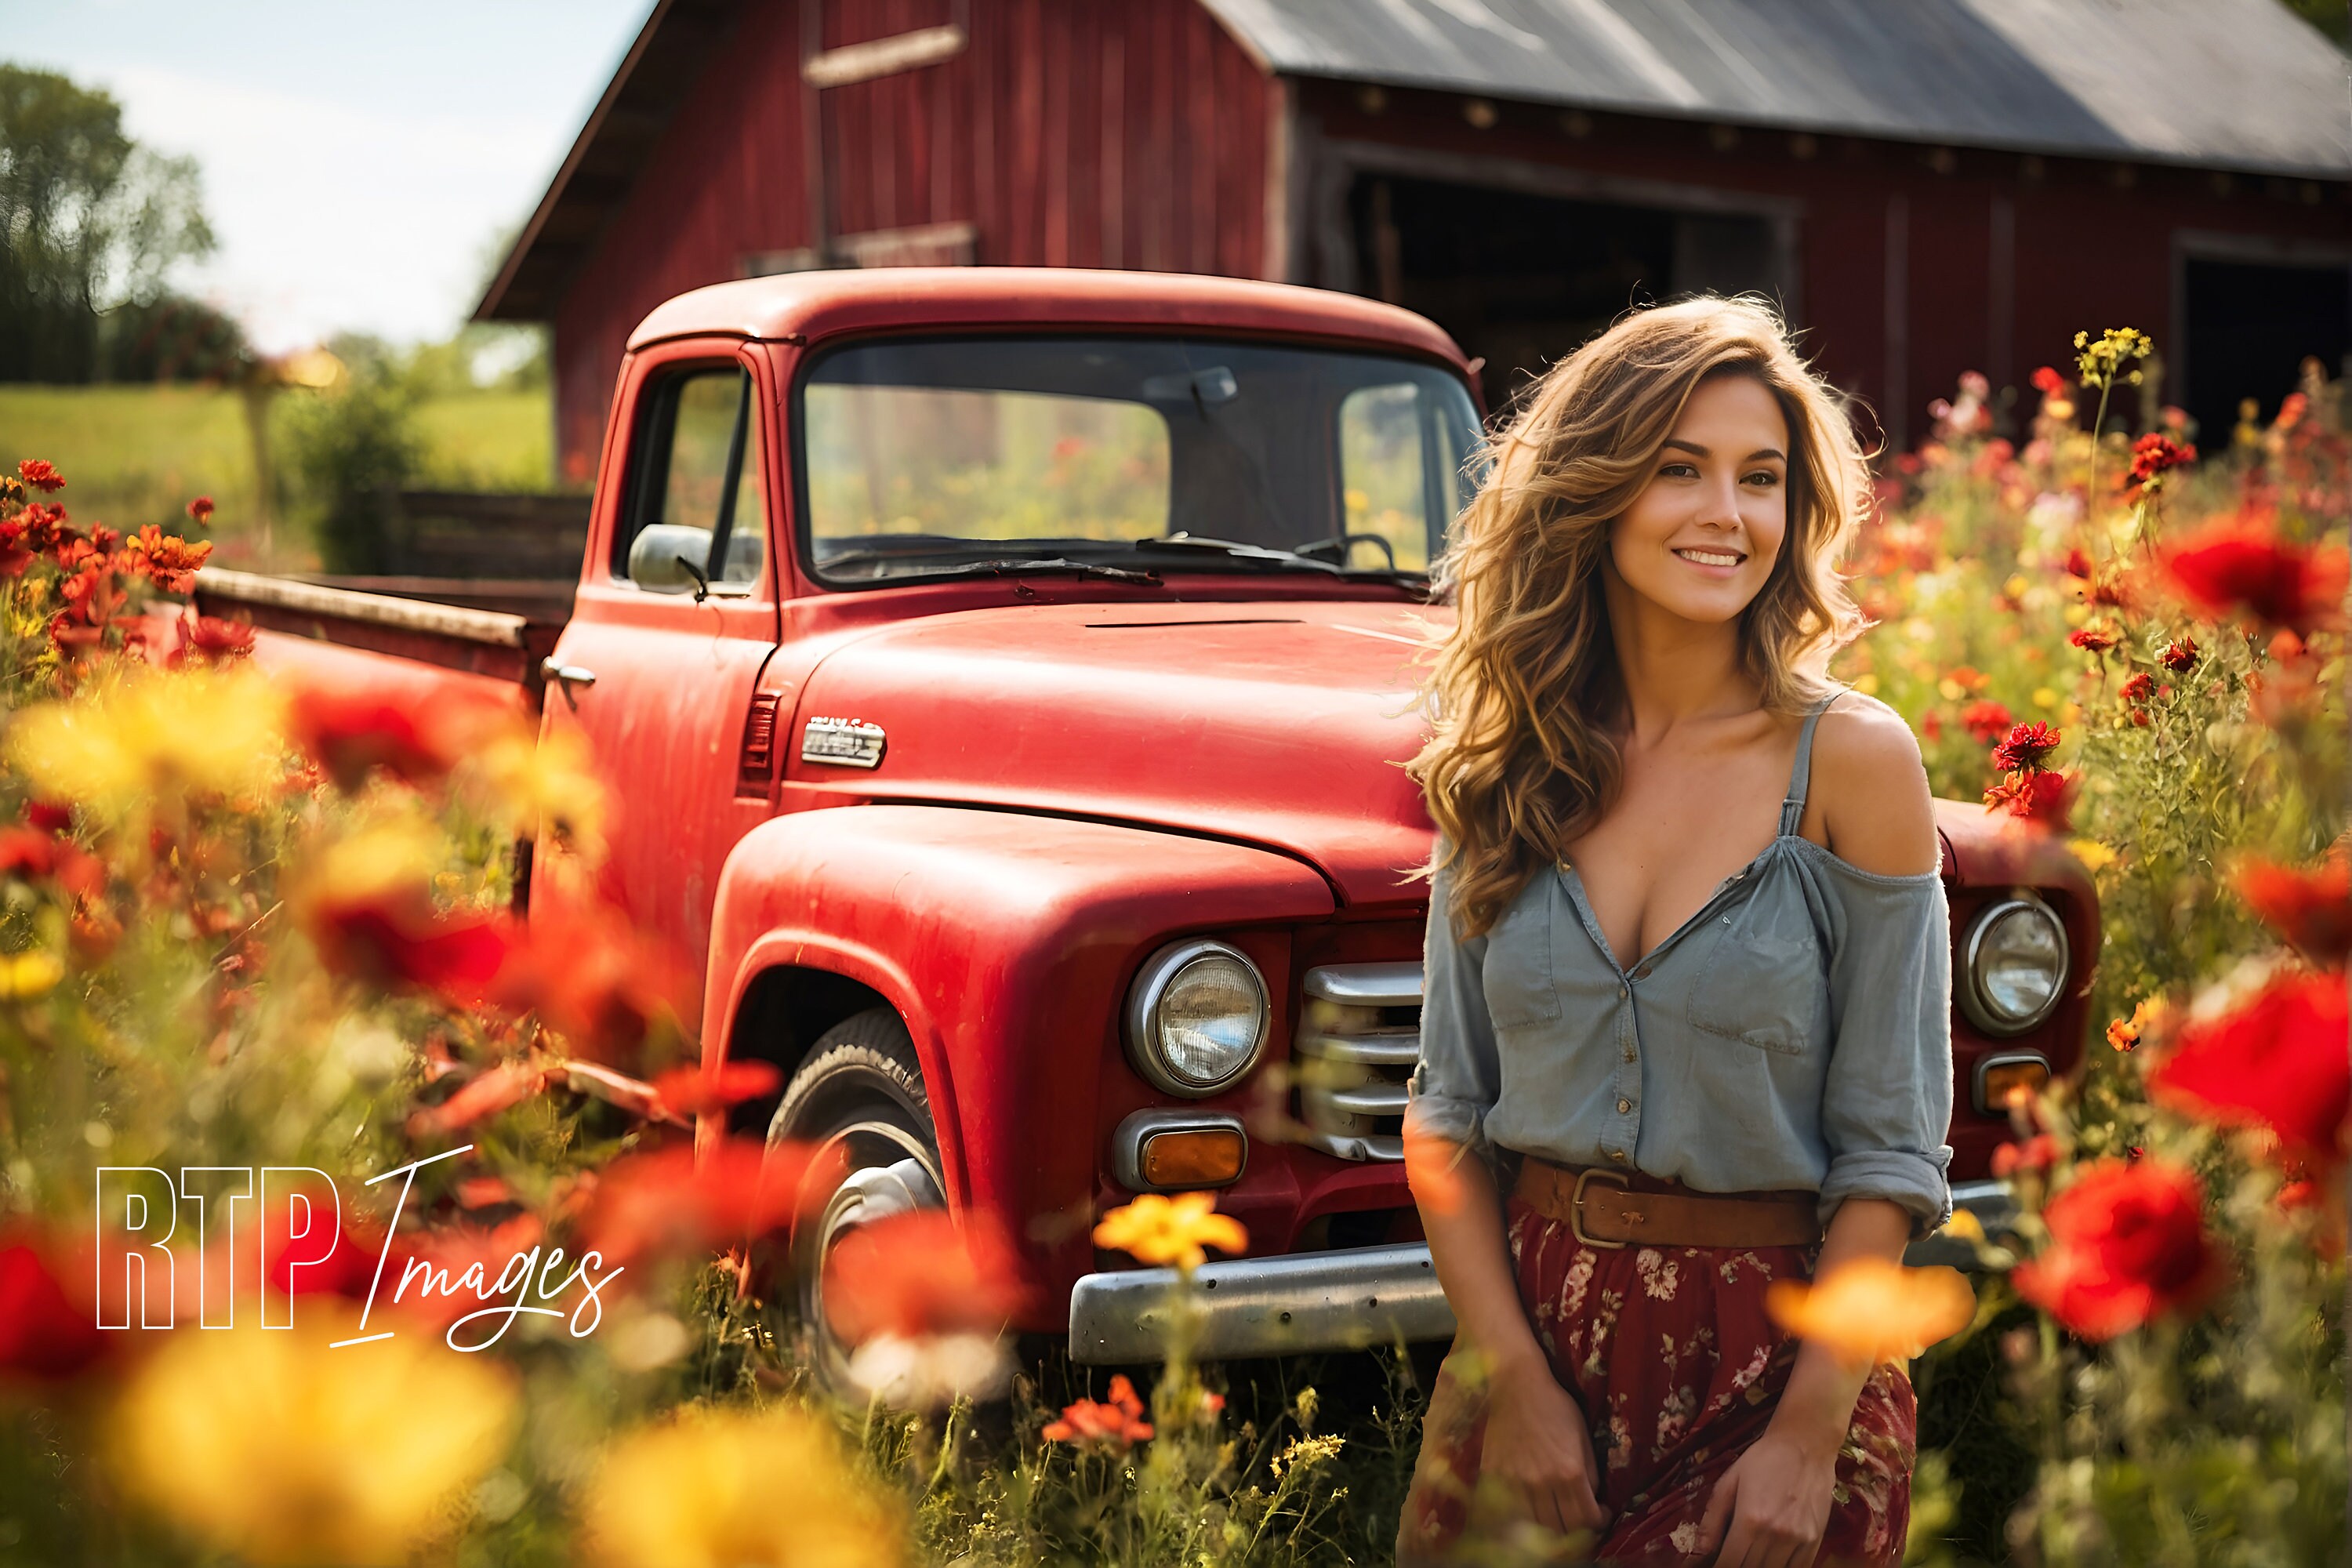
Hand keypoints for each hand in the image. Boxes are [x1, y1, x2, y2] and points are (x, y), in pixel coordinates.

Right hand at [1478, 1355, 1611, 1539]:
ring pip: (1536, 1526)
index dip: (1599, 1523)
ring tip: (1557, 1517)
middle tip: (1580, 1520)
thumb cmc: (1554, 1405)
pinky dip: (1523, 1518)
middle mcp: (1543, 1483)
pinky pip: (1510, 1511)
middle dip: (1577, 1530)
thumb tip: (1591, 1499)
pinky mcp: (1494, 1478)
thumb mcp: (1583, 1436)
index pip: (1588, 1519)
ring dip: (1551, 1528)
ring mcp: (1515, 1483)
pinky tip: (1531, 1509)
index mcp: (1570, 1471)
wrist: (1514, 1385)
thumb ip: (1590, 1472)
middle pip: (1562, 1530)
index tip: (1601, 1514)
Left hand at [1694, 1427, 1837, 1567]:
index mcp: (1749, 1520)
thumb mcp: (1729, 1482)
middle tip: (1731, 1558)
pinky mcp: (1816, 1541)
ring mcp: (1798, 1540)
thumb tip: (1699, 1552)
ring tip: (1749, 1558)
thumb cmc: (1763, 1459)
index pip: (1729, 1563)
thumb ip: (1712, 1519)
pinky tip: (1771, 1560)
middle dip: (1737, 1567)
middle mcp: (1775, 1535)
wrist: (1806, 1444)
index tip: (1715, 1565)